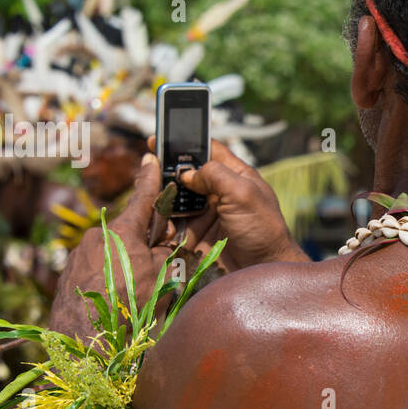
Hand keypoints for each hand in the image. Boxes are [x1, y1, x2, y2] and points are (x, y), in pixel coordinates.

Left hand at [49, 155, 174, 338]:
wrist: (83, 336)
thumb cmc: (127, 305)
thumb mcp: (162, 277)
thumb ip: (166, 256)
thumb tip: (163, 250)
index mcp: (122, 231)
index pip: (142, 198)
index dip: (150, 178)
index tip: (150, 158)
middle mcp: (97, 236)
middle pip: (130, 232)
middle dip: (146, 243)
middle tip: (159, 265)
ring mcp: (80, 255)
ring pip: (114, 253)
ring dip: (127, 264)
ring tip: (134, 293)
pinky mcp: (70, 274)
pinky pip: (97, 269)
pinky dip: (109, 278)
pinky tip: (115, 300)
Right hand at [146, 136, 308, 271]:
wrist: (262, 271)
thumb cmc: (262, 229)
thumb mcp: (243, 193)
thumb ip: (215, 175)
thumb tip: (187, 173)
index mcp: (235, 176)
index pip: (208, 150)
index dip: (186, 142)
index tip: (160, 136)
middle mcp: (219, 193)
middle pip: (186, 176)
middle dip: (167, 172)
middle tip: (147, 168)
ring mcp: (207, 215)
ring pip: (176, 200)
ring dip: (162, 198)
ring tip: (145, 193)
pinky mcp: (196, 236)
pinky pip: (174, 225)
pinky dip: (163, 222)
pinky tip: (152, 218)